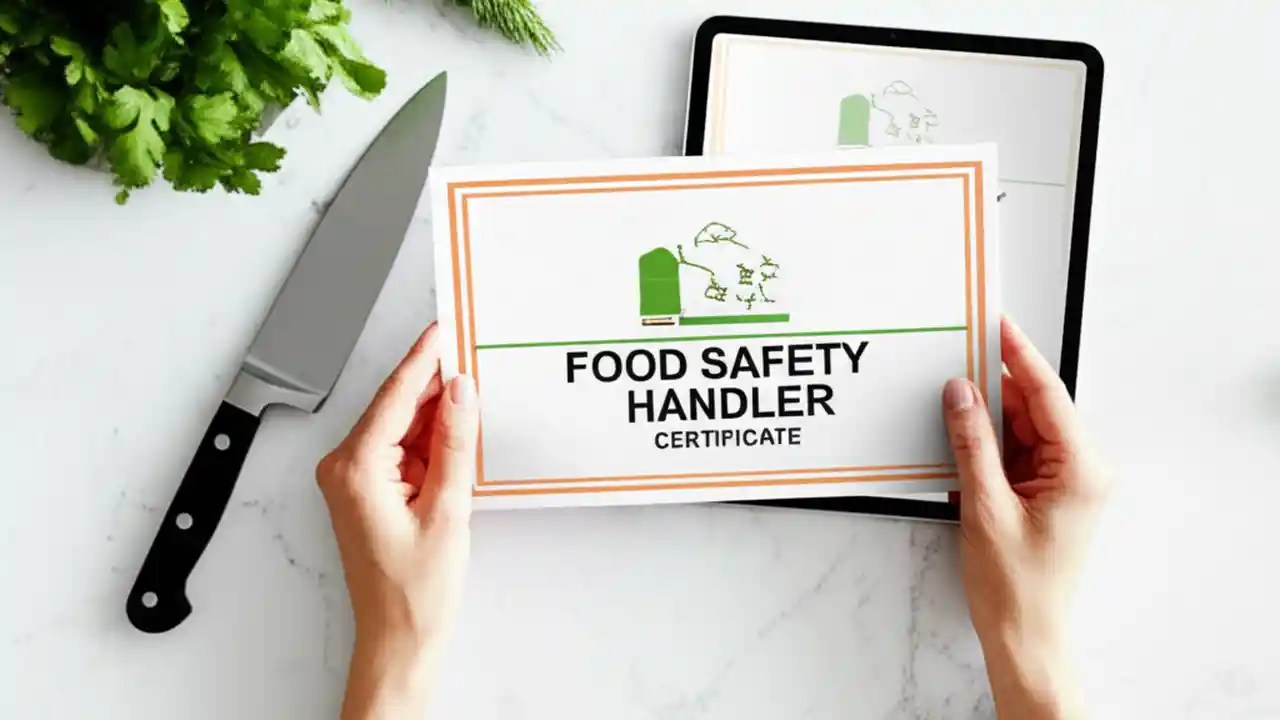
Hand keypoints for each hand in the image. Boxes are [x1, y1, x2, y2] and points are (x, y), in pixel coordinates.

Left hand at [316, 323, 479, 719]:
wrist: (399, 640)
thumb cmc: (413, 594)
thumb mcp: (448, 510)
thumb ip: (455, 444)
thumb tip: (461, 393)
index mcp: (356, 468)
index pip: (395, 396)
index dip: (424, 359)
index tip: (443, 329)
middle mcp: (346, 469)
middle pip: (396, 407)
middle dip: (435, 385)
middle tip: (471, 355)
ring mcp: (355, 480)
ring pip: (401, 428)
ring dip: (436, 415)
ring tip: (474, 396)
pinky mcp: (369, 492)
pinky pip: (402, 451)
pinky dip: (430, 442)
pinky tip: (458, 434)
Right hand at [942, 317, 1111, 719]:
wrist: (1025, 636)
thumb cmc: (1015, 586)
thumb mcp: (985, 506)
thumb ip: (971, 443)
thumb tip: (960, 392)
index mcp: (1081, 469)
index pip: (1048, 394)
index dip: (1019, 355)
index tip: (998, 324)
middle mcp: (1082, 470)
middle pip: (1033, 408)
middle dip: (994, 386)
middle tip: (955, 358)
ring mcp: (1066, 481)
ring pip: (1022, 428)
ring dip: (987, 419)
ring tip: (950, 403)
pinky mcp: (1046, 492)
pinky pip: (1016, 451)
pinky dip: (988, 444)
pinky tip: (960, 439)